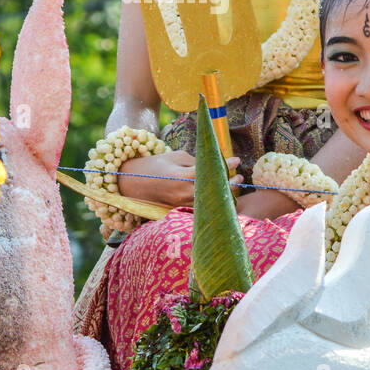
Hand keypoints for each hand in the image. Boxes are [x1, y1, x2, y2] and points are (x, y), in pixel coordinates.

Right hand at [116, 151, 241, 208]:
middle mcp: (182, 194)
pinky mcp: (177, 211)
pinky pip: (198, 208)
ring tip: (232, 186)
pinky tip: (217, 197)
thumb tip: (211, 166)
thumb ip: (194, 162)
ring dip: (221, 195)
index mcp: (181, 177)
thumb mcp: (174, 157)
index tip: (237, 160)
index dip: (225, 165)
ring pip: (207, 202)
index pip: (209, 172)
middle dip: (228, 184)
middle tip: (239, 177)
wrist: (131, 183)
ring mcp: (180, 205)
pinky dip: (209, 202)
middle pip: (212, 191)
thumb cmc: (154, 166)